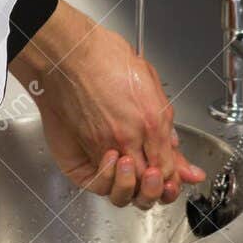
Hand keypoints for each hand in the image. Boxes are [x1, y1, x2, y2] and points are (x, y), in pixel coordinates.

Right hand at [9, 0, 207, 211]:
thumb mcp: (148, 79)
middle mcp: (133, 137)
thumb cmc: (104, 56)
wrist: (69, 54)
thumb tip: (173, 141)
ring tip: (134, 176)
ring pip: (129, 187)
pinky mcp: (87, 146)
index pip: (171, 166)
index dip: (173, 176)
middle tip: (156, 180)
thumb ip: (163, 116)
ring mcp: (109, 144)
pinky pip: (102, 178)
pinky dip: (110, 180)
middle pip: (153, 183)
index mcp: (154, 119)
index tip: (172, 174)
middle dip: (158, 188)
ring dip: (134, 189)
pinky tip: (114, 168)